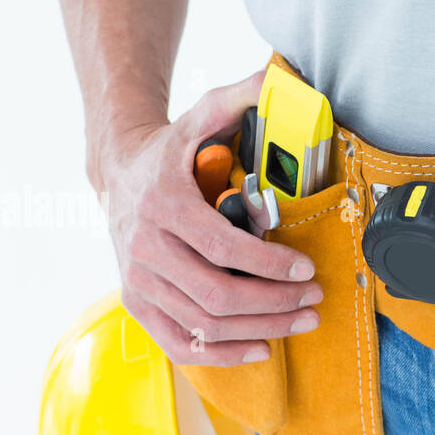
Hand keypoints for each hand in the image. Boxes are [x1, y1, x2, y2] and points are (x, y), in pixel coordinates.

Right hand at [92, 71, 322, 365]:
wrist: (119, 172)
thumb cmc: (172, 150)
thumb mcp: (200, 116)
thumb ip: (237, 98)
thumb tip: (278, 79)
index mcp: (163, 206)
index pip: (223, 249)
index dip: (269, 265)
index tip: (308, 270)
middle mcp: (144, 248)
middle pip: (218, 293)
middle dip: (274, 302)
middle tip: (315, 301)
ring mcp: (138, 281)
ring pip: (205, 323)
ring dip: (261, 329)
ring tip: (302, 321)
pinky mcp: (137, 304)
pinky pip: (181, 343)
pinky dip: (223, 354)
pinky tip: (261, 348)